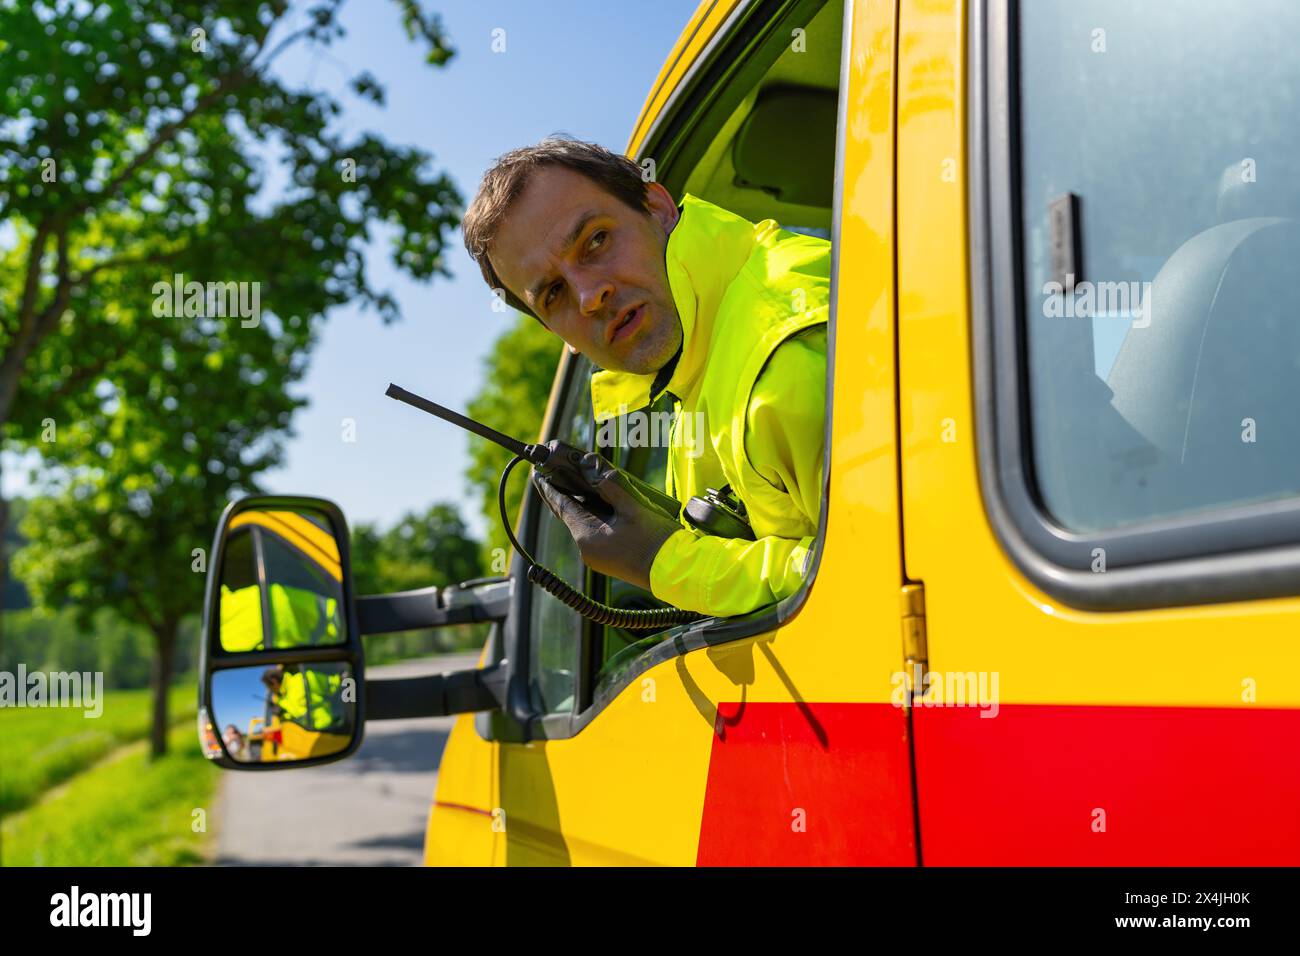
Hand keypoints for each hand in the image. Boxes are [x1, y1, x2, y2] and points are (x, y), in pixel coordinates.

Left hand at [532, 452, 681, 590]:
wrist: (676, 571)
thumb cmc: (656, 541)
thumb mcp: (633, 507)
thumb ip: (610, 485)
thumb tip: (591, 466)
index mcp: (587, 536)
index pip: (561, 506)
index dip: (549, 487)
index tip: (539, 473)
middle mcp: (586, 549)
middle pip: (569, 514)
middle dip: (562, 493)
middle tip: (552, 473)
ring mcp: (596, 556)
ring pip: (581, 522)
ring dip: (579, 503)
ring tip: (577, 482)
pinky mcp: (607, 559)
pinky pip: (593, 531)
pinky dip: (591, 515)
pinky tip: (597, 502)